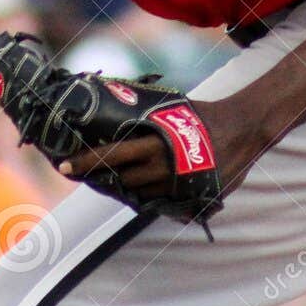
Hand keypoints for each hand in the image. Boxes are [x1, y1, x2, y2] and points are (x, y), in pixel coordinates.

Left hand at [59, 96, 261, 200]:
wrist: (241, 130)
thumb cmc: (203, 116)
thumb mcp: (169, 111)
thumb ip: (146, 118)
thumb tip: (118, 102)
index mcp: (152, 144)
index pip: (110, 156)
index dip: (85, 162)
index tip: (64, 168)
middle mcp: (160, 167)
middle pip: (121, 180)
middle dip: (105, 178)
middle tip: (88, 174)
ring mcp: (175, 186)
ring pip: (140, 194)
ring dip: (130, 187)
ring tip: (123, 178)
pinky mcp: (190, 198)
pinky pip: (162, 203)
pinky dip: (153, 196)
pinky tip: (150, 186)